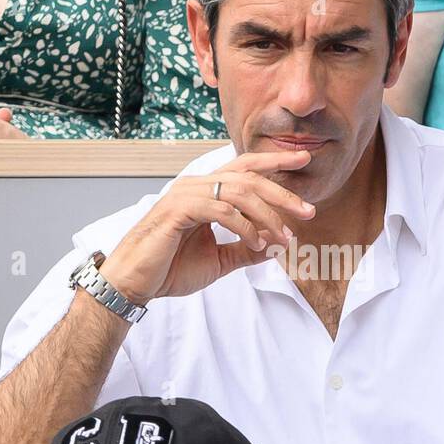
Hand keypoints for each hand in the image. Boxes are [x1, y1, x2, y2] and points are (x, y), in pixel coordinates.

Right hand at [101, 150, 316, 304]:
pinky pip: (222, 209)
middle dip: (283, 191)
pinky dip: (245, 226)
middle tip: (308, 209)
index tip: (304, 160)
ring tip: (283, 237)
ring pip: (239, 191)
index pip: (245, 168)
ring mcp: (186, 194)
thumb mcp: (219, 260)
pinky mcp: (178, 210)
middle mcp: (196, 185)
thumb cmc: (169, 268)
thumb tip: (276, 246)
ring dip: (268, 215)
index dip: (275, 162)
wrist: (135, 283)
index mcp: (205, 191)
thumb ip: (245, 249)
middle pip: (249, 176)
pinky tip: (257, 243)